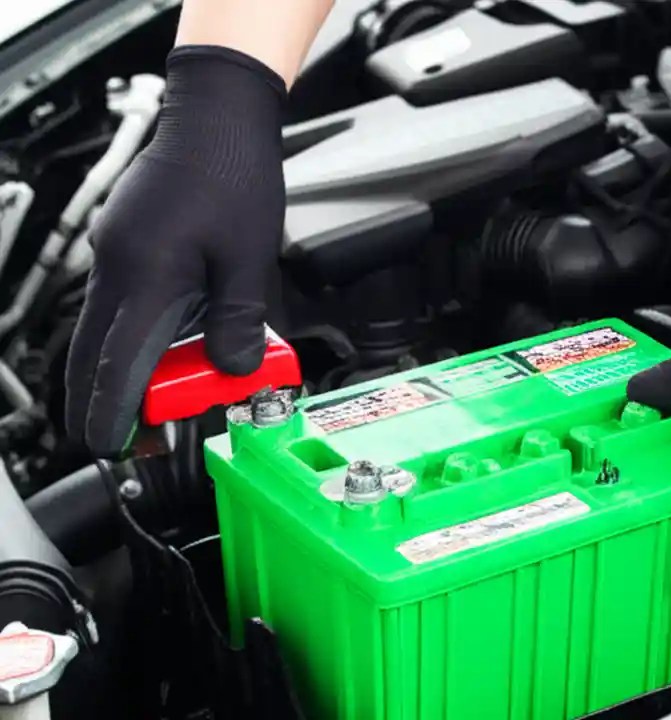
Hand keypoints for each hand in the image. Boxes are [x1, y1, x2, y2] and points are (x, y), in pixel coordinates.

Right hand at [65, 46, 286, 454]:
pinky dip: (136, 332)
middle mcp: (117, 269)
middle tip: (119, 439)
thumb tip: (234, 371)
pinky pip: (121, 301)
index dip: (112, 413)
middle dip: (102, 401)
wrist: (217, 116)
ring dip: (124, 367)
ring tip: (155, 401)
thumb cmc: (234, 175)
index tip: (110, 446)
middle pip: (93, 354)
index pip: (117, 365)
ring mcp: (115, 252)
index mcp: (145, 278)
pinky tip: (171, 342)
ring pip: (105, 329)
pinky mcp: (125, 241)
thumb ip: (240, 320)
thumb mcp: (251, 258)